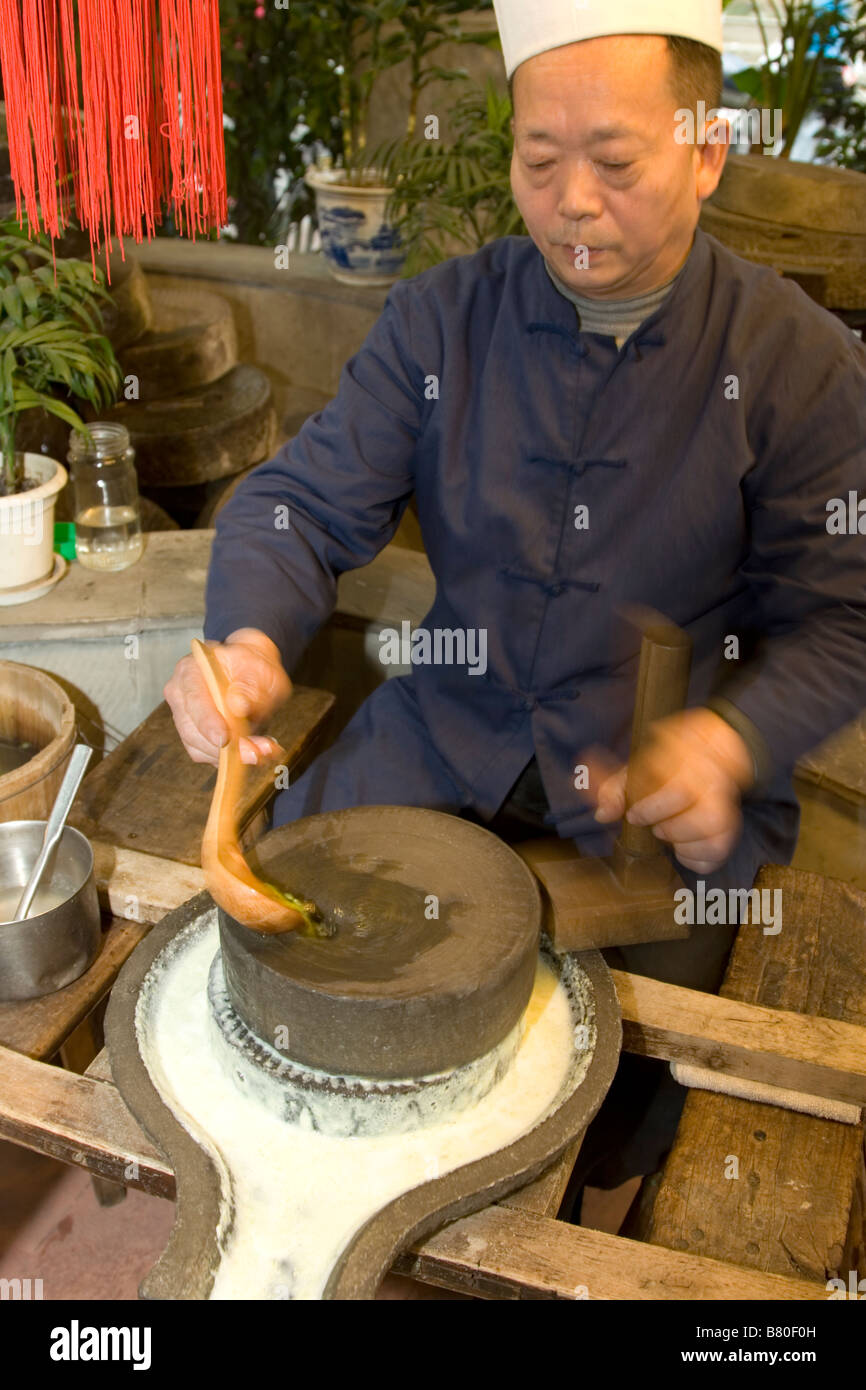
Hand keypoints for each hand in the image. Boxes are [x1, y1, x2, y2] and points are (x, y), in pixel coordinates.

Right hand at [164, 628, 290, 767]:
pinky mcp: (194, 738)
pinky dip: (231, 760)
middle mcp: (180, 695)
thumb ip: (250, 689)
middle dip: (225, 747)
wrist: (252, 673)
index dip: (208, 722)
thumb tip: (238, 707)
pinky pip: (209, 756)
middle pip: (192, 730)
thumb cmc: (253, 667)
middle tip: (255, 752)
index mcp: (190, 670)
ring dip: (231, 756)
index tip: (225, 739)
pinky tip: (254, 752)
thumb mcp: (261, 672)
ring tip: (261, 751)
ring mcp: (184, 718)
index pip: (194, 699)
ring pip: (200, 748)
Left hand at [586, 708, 754, 874]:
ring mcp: (728, 816)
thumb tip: (602, 814)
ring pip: (714, 841)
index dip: (652, 810)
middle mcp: (717, 791)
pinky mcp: (728, 837)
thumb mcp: (638, 771)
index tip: (634, 815)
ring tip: (667, 834)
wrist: (709, 760)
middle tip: (655, 827)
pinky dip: (692, 859)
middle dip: (670, 828)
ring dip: (682, 844)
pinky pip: (714, 858)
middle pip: (705, 820)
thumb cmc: (667, 771)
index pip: (680, 793)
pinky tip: (680, 845)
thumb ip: (615, 790)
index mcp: (694, 769)